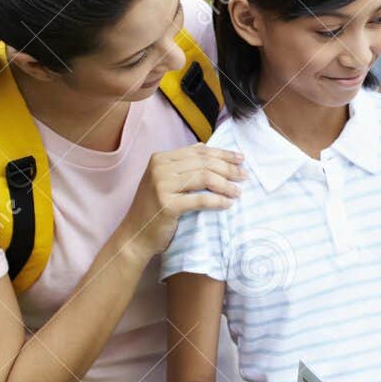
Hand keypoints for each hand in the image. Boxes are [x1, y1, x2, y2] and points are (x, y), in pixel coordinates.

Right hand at [122, 144, 243, 259]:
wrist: (136, 235)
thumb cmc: (155, 208)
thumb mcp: (165, 179)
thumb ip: (182, 163)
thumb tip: (204, 146)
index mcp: (160, 158)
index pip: (199, 151)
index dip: (223, 154)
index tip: (241, 159)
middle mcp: (159, 168)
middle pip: (204, 163)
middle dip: (228, 168)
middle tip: (245, 176)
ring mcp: (161, 185)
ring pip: (204, 178)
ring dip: (226, 185)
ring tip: (238, 191)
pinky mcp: (166, 204)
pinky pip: (200, 199)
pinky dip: (217, 201)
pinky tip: (228, 204)